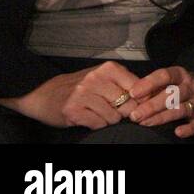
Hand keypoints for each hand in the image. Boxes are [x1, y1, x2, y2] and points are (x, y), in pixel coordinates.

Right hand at [0, 61, 138, 129]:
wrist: (44, 93)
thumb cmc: (79, 86)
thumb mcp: (103, 77)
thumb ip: (124, 83)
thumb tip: (149, 96)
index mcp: (108, 68)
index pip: (137, 87)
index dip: (140, 100)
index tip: (137, 105)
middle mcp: (96, 79)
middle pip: (127, 104)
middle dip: (124, 112)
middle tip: (114, 111)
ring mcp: (83, 94)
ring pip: (113, 117)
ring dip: (109, 119)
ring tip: (98, 113)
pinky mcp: (73, 110)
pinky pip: (98, 124)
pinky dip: (97, 125)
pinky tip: (89, 117)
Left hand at [124, 66, 193, 138]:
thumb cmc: (183, 89)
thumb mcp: (173, 81)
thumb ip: (155, 86)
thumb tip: (128, 94)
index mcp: (181, 75)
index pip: (165, 75)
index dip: (149, 83)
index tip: (133, 93)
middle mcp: (191, 87)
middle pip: (171, 94)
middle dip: (151, 105)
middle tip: (134, 115)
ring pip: (179, 109)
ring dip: (161, 117)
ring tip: (145, 123)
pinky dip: (188, 129)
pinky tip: (177, 132)